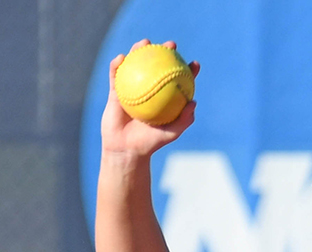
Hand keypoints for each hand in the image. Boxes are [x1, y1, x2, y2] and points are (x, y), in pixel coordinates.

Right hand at [99, 39, 199, 156]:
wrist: (126, 149)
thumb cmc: (150, 143)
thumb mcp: (171, 133)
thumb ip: (184, 119)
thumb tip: (193, 101)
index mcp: (164, 99)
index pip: (178, 81)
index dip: (188, 71)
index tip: (195, 64)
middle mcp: (150, 90)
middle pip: (158, 66)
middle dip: (166, 52)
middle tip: (171, 45)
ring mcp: (133, 89)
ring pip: (137, 65)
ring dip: (140, 50)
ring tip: (145, 42)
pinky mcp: (116, 92)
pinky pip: (116, 75)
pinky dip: (117, 65)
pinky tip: (121, 57)